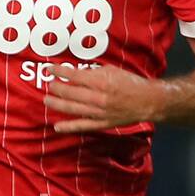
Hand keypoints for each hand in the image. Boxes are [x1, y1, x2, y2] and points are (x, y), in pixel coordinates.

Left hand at [44, 64, 163, 132]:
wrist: (148, 101)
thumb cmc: (131, 83)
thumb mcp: (113, 71)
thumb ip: (94, 72)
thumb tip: (77, 74)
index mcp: (101, 81)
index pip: (74, 75)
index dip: (59, 71)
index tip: (49, 69)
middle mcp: (98, 97)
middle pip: (70, 92)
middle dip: (56, 88)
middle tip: (49, 85)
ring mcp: (99, 112)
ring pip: (73, 109)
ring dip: (57, 104)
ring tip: (47, 100)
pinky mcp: (102, 123)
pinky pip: (83, 126)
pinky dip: (69, 127)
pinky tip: (57, 126)